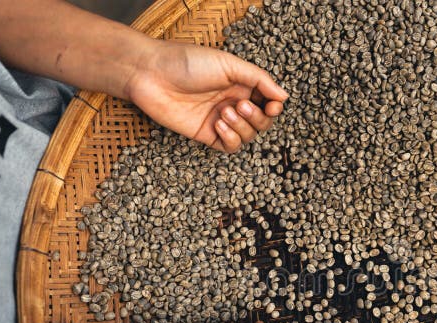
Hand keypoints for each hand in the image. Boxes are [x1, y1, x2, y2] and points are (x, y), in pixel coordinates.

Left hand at [126, 41, 288, 152]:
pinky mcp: (206, 135)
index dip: (274, 107)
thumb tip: (284, 96)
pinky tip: (218, 124)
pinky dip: (231, 138)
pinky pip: (230, 146)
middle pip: (261, 122)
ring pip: (248, 136)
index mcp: (241, 84)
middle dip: (257, 118)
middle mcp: (233, 102)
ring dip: (242, 127)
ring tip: (225, 112)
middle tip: (239, 105)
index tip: (273, 105)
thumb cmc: (187, 62)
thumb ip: (259, 79)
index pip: (268, 102)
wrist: (152, 75)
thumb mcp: (229, 64)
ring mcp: (220, 120)